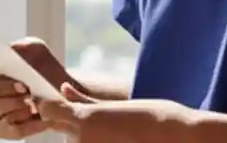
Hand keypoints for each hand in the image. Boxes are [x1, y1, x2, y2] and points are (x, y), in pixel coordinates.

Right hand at [0, 37, 78, 139]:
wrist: (61, 93)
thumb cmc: (43, 70)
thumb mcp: (35, 50)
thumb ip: (20, 48)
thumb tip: (9, 53)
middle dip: (3, 86)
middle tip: (23, 86)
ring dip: (13, 104)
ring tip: (31, 100)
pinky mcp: (0, 129)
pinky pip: (7, 128)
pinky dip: (24, 123)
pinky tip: (37, 115)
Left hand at [38, 92, 199, 142]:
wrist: (179, 137)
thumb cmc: (151, 116)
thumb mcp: (115, 105)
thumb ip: (84, 101)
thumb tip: (63, 90)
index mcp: (84, 120)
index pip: (48, 111)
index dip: (54, 108)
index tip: (65, 105)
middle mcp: (84, 140)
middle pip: (62, 129)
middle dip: (70, 124)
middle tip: (105, 119)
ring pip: (76, 142)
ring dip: (86, 137)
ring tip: (117, 130)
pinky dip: (100, 142)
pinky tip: (120, 137)